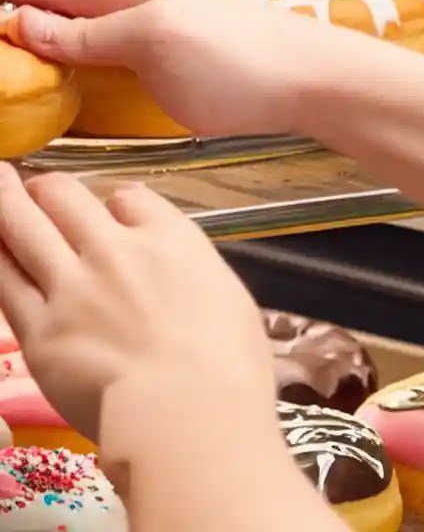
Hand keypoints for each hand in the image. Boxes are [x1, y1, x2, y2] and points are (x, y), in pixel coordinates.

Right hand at [0, 0, 378, 136]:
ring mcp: (182, 21)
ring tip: (36, 36)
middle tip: (4, 16)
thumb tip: (30, 24)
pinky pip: (133, 37)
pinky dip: (103, 41)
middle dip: (36, 3)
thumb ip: (91, 36)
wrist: (320, 80)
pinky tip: (105, 55)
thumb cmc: (242, 63)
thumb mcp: (151, 44)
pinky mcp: (204, 50)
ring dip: (68, 22)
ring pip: (107, 16)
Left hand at [0, 164, 273, 439]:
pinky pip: (5, 280)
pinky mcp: (38, 327)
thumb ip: (193, 275)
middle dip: (49, 189)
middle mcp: (115, 249)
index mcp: (171, 240)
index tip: (111, 211)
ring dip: (6, 199)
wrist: (187, 406)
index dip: (116, 203)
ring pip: (24, 227)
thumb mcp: (230, 297)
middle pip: (67, 198)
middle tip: (39, 188)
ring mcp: (71, 285)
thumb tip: (179, 276)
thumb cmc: (231, 362)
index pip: (131, 199)